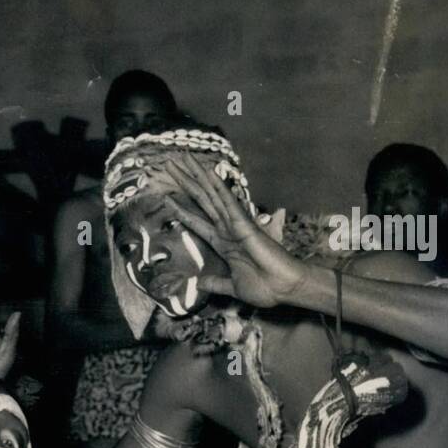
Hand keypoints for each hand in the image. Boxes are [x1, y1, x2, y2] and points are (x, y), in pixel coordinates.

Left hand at [162, 158, 308, 308]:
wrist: (283, 289)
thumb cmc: (263, 287)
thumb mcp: (232, 286)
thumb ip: (215, 283)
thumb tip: (198, 284)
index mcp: (222, 243)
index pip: (196, 221)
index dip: (180, 209)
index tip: (165, 196)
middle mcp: (226, 228)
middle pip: (201, 200)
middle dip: (185, 182)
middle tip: (168, 164)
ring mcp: (234, 223)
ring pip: (211, 195)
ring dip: (196, 177)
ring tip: (181, 159)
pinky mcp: (244, 224)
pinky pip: (228, 202)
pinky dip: (218, 188)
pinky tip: (208, 172)